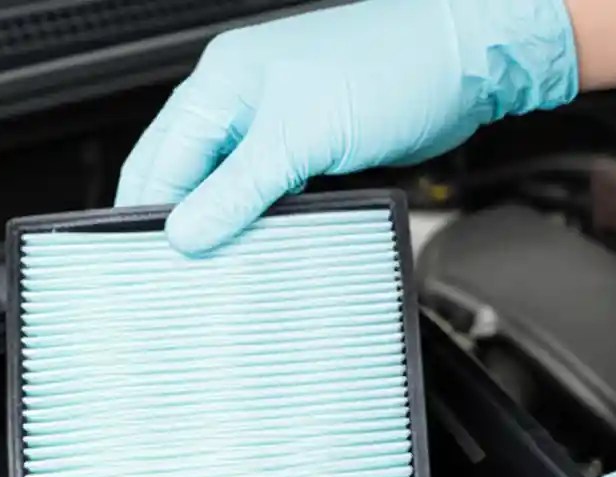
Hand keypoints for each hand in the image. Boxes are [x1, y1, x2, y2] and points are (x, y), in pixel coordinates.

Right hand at [114, 0, 578, 254]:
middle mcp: (241, 99)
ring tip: (214, 270)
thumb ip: (239, 188)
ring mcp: (275, 123)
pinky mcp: (308, 146)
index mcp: (221, 82)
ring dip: (219, 225)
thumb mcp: (302, 134)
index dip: (151, 215)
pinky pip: (265, 191)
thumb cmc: (392, 65)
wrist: (465, 61)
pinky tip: (258, 247)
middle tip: (176, 276)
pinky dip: (257, 220)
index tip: (150, 265)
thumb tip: (186, 232)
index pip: (160, 160)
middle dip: (177, 223)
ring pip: (224, 186)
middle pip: (184, 174)